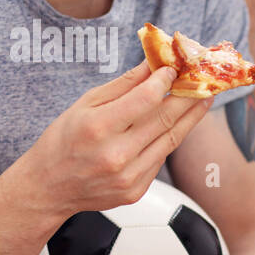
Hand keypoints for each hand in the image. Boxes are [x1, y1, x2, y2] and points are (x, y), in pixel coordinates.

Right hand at [18, 62, 211, 218]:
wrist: (49, 187)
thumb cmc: (63, 141)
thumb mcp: (85, 104)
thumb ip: (123, 85)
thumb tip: (153, 64)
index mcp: (98, 128)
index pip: (146, 98)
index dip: (166, 80)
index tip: (175, 68)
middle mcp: (115, 155)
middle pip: (165, 118)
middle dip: (189, 95)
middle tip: (205, 79)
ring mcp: (128, 177)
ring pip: (171, 140)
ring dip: (190, 117)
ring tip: (202, 98)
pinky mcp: (135, 190)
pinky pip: (161, 158)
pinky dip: (170, 138)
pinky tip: (176, 124)